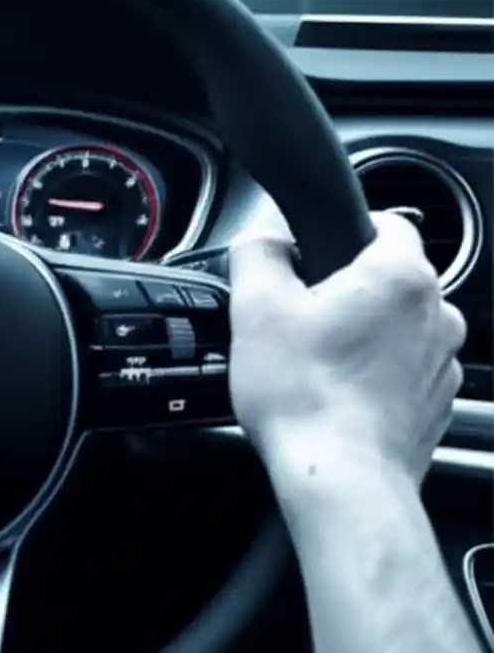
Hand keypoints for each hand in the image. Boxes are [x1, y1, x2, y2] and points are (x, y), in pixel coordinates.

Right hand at [229, 211, 465, 486]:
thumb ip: (257, 253)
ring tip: (315, 366)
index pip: (384, 222)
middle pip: (387, 281)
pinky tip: (336, 396)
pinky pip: (403, 373)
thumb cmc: (304, 395)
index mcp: (400, 276)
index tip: (309, 261)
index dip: (340, 233)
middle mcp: (437, 314)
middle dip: (346, 294)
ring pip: (397, 329)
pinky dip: (374, 378)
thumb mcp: (255, 307)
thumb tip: (262, 240)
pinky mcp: (436, 404)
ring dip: (363, 338)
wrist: (340, 477)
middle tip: (299, 322)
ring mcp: (444, 363)